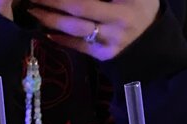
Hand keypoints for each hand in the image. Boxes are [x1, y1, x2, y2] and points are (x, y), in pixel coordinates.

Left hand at [28, 0, 159, 60]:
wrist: (153, 42)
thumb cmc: (141, 7)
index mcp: (124, 3)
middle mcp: (117, 20)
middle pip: (79, 7)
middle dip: (54, 1)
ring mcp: (109, 40)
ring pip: (75, 29)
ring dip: (51, 19)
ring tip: (34, 10)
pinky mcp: (102, 55)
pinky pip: (78, 46)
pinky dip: (60, 38)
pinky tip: (45, 30)